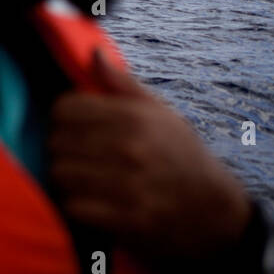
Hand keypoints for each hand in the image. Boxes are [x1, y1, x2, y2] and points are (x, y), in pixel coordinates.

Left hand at [47, 49, 251, 259]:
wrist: (216, 212)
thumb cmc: (181, 156)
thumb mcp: (160, 113)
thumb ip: (121, 83)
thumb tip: (94, 53)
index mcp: (135, 117)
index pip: (64, 109)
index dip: (63, 119)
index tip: (75, 129)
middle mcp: (131, 148)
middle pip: (57, 142)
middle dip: (62, 150)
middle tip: (78, 157)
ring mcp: (130, 185)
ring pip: (60, 174)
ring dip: (66, 179)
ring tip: (83, 179)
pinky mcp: (128, 220)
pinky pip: (74, 206)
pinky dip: (77, 206)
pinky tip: (91, 202)